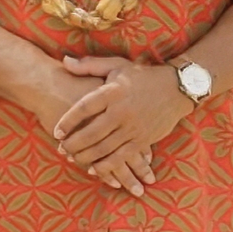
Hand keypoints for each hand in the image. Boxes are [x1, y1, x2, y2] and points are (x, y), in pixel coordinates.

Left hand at [54, 56, 192, 196]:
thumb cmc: (141, 75)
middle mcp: (122, 111)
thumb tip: (64, 61)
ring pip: (104, 148)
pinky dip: (106, 166)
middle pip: (92, 132)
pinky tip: (94, 169)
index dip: (68, 121)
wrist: (176, 88)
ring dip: (86, 156)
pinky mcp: (143, 140)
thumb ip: (89, 65)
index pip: (84, 108)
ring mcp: (133, 127)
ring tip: (73, 159)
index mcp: (113, 91)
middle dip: (74, 144)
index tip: (56, 131)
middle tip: (61, 149)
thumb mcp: (116, 65)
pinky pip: (121, 157)